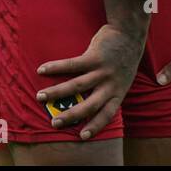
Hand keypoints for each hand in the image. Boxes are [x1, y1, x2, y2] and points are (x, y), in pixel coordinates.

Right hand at [37, 24, 144, 139]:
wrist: (130, 33)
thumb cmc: (123, 58)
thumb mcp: (123, 78)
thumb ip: (110, 90)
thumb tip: (90, 102)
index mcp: (118, 91)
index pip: (108, 113)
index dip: (96, 126)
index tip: (83, 137)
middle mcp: (111, 84)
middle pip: (90, 105)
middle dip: (71, 116)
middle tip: (54, 123)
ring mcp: (103, 71)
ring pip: (77, 86)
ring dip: (56, 92)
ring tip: (40, 97)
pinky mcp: (95, 57)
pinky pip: (72, 65)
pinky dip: (55, 67)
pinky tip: (41, 70)